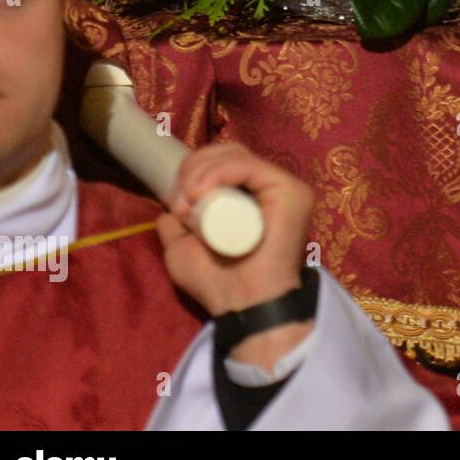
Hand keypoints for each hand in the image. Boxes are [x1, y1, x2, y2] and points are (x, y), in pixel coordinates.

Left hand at [157, 142, 315, 370]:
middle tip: (177, 203)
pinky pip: (250, 166)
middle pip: (227, 153)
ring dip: (201, 172)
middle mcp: (270, 188)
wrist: (243, 306)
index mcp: (251, 196)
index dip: (192, 171)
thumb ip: (175, 231)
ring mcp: (284, 187)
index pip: (222, 163)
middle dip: (193, 168)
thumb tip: (168, 210)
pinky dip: (221, 171)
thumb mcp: (183, 251)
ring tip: (186, 202)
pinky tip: (201, 191)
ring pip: (236, 155)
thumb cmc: (219, 284)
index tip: (173, 202)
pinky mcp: (291, 191)